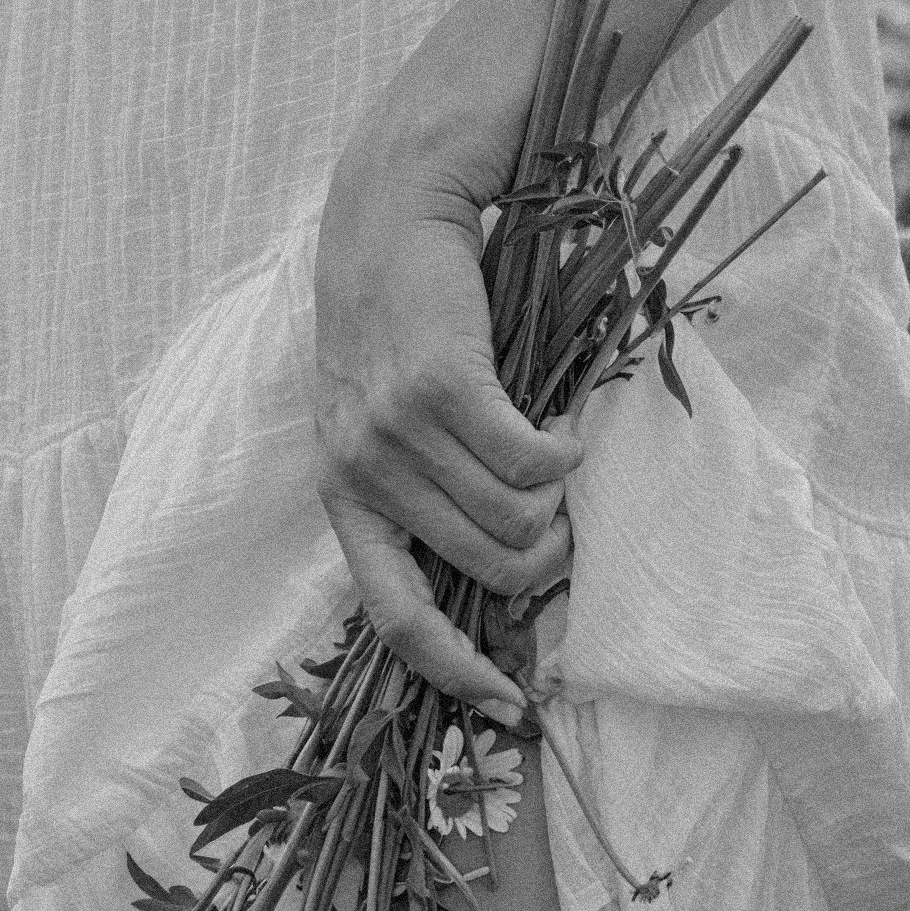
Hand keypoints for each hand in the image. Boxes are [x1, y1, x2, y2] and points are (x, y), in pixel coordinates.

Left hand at [313, 88, 581, 723]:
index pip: (395, 617)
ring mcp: (396, 431)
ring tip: (558, 458)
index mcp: (343, 495)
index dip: (454, 670)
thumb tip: (508, 569)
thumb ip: (428, 491)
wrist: (396, 208)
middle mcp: (363, 472)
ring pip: (516, 520)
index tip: (509, 703)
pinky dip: (563, 452)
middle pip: (486, 571)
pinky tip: (566, 427)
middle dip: (544, 560)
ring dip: (558, 499)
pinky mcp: (441, 386)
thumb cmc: (404, 318)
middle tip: (564, 522)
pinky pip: (530, 462)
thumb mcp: (387, 419)